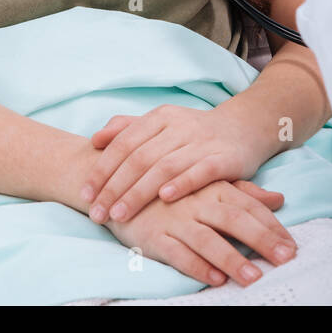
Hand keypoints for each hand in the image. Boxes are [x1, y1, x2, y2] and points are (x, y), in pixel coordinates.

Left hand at [81, 105, 279, 226]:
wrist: (245, 128)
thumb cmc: (195, 133)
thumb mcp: (162, 124)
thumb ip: (128, 129)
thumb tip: (96, 139)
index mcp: (160, 117)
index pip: (123, 143)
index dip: (102, 169)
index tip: (86, 194)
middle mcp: (179, 127)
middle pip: (139, 158)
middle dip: (114, 188)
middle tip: (97, 213)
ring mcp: (202, 142)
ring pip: (164, 166)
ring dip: (139, 192)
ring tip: (120, 215)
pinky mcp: (224, 159)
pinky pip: (200, 171)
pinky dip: (182, 183)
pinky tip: (165, 198)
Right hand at [104, 179, 296, 287]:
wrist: (117, 183)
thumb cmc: (171, 186)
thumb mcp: (208, 183)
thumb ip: (243, 190)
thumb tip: (278, 199)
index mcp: (212, 187)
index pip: (249, 205)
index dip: (272, 225)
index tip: (292, 244)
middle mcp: (197, 202)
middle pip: (234, 220)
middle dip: (262, 240)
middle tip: (286, 258)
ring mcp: (175, 220)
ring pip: (207, 240)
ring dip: (232, 259)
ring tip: (253, 277)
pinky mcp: (154, 238)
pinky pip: (177, 253)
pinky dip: (196, 266)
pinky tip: (214, 278)